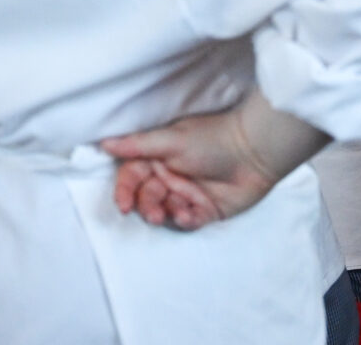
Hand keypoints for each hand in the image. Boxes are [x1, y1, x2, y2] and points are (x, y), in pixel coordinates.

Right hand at [101, 92, 324, 232]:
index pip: (132, 177)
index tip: (124, 204)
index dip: (125, 191)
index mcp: (160, 157)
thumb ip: (138, 145)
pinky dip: (186, 220)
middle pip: (146, 198)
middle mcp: (171, 176)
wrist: (256, 151)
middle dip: (147, 207)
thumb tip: (105, 143)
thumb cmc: (214, 138)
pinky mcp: (206, 209)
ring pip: (164, 212)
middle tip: (155, 212)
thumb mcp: (172, 140)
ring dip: (166, 213)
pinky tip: (191, 213)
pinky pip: (187, 222)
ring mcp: (188, 194)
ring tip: (178, 209)